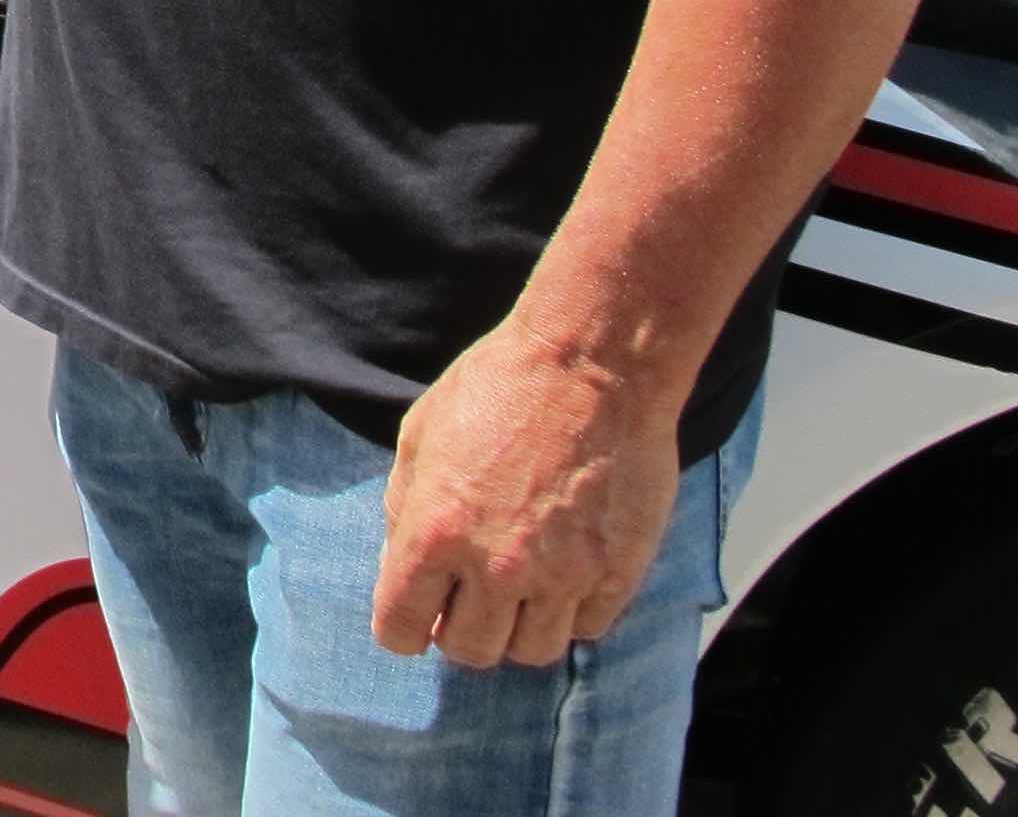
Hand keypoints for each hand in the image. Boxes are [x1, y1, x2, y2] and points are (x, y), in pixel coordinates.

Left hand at [371, 315, 682, 667]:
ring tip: (517, 589)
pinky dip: (570, 613)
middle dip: (458, 631)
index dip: (401, 627)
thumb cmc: (499, 387)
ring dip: (516, 629)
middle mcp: (496, 566)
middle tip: (466, 599)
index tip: (413, 616)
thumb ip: (406, 507)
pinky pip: (586, 629)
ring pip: (530, 652)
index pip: (400, 628)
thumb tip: (403, 561)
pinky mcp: (616, 574)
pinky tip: (563, 575)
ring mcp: (562, 576)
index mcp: (434, 532)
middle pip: (469, 652)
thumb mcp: (421, 434)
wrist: (591, 365)